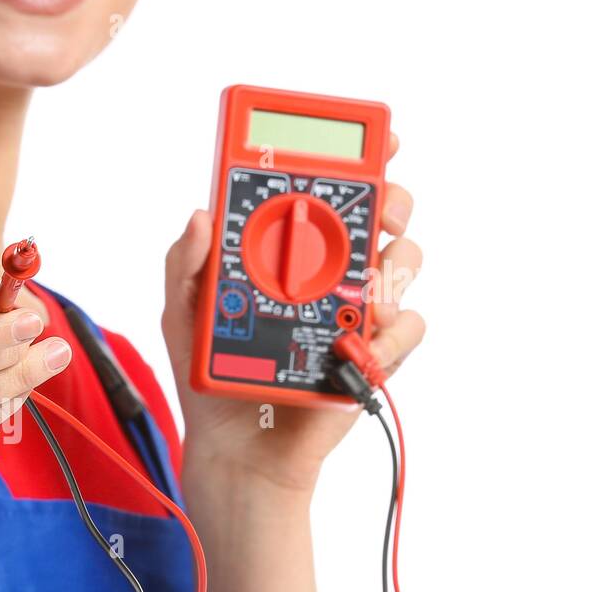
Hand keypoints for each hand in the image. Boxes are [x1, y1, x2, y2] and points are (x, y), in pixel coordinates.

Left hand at [161, 134, 425, 494]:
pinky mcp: (372, 353)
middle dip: (392, 201)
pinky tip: (363, 343)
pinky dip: (394, 332)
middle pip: (379, 217)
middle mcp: (326, 274)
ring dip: (394, 264)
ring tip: (366, 288)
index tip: (378, 141)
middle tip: (381, 212)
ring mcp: (354, 311)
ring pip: (404, 262)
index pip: (324, 193)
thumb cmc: (208, 378)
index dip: (356, 162)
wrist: (235, 450)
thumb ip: (186, 264)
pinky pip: (408, 328)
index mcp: (282, 254)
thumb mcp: (183, 314)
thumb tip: (201, 214)